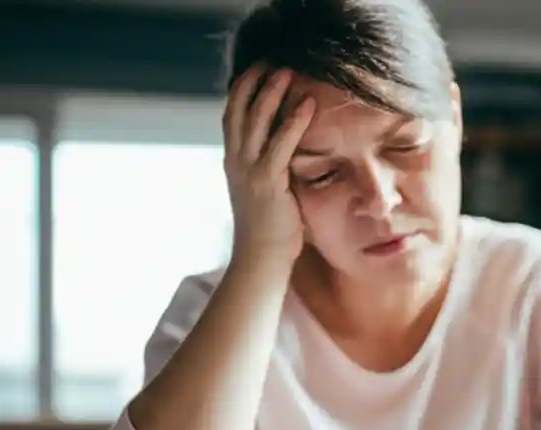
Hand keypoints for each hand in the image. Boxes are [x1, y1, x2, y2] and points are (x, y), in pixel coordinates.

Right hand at [223, 64, 316, 262]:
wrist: (261, 259)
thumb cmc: (270, 228)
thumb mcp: (264, 190)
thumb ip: (269, 166)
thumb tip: (286, 150)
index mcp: (234, 161)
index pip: (232, 115)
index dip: (243, 89)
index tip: (257, 68)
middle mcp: (236, 161)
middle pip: (240, 109)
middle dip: (254, 81)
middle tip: (272, 60)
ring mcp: (249, 170)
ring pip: (257, 120)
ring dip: (272, 92)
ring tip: (287, 71)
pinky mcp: (267, 182)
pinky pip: (281, 144)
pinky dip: (294, 121)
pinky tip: (308, 104)